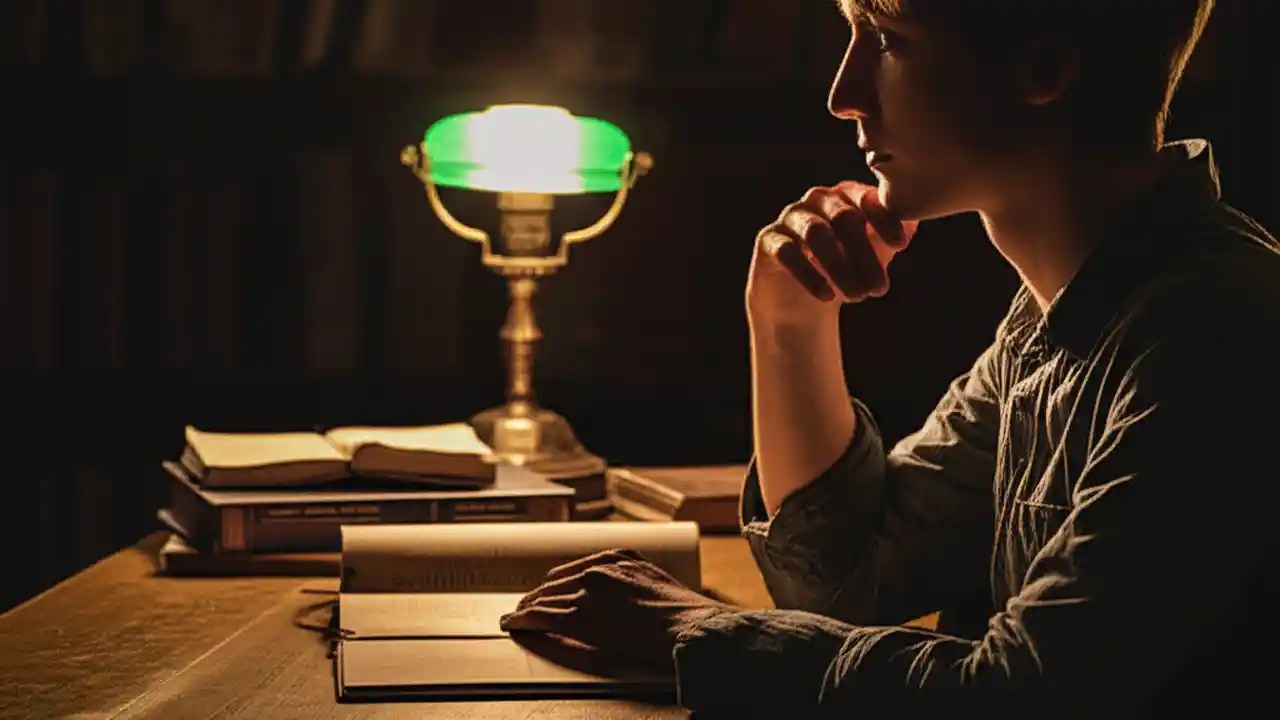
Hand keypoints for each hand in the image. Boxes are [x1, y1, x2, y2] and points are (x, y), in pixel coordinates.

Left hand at [499, 549, 730, 670]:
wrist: (687, 625)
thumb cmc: (681, 612)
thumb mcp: (656, 581)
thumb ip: (633, 581)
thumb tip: (623, 599)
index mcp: (618, 556)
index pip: (576, 567)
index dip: (557, 581)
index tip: (548, 588)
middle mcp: (599, 568)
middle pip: (556, 581)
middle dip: (539, 594)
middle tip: (526, 604)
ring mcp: (588, 591)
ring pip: (546, 598)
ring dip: (527, 607)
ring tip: (515, 615)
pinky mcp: (580, 616)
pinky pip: (542, 617)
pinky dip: (523, 620)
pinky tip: (512, 623)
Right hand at [746, 181, 916, 325]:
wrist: (802, 301)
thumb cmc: (845, 269)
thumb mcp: (874, 253)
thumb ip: (891, 235)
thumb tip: (913, 223)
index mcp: (846, 196)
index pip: (867, 198)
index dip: (885, 219)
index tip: (902, 246)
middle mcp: (817, 199)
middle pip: (844, 216)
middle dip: (865, 254)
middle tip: (880, 289)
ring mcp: (791, 217)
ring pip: (816, 233)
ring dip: (840, 267)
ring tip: (858, 297)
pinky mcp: (769, 240)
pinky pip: (787, 251)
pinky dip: (809, 274)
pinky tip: (827, 297)